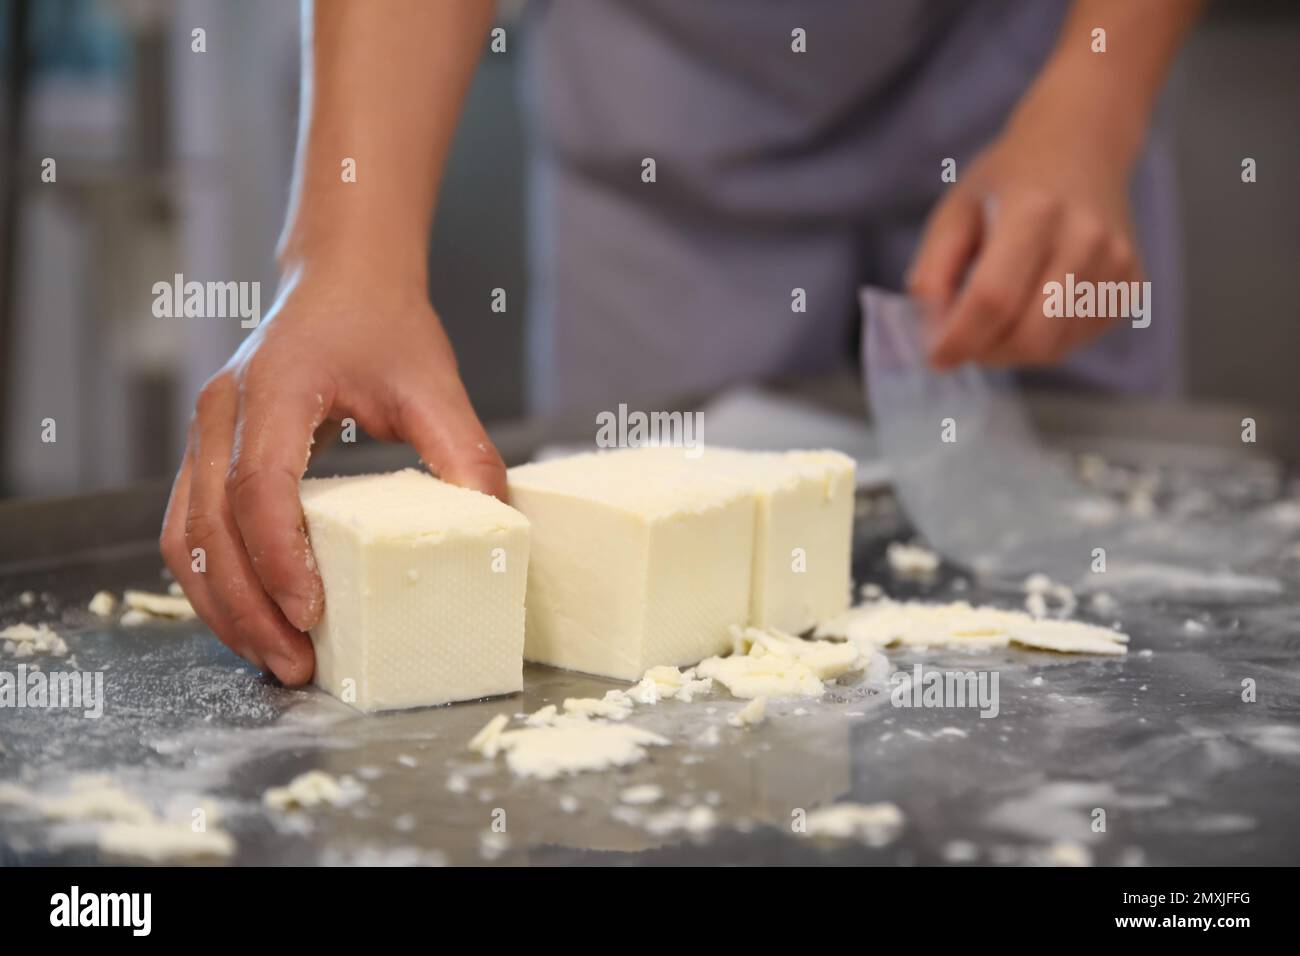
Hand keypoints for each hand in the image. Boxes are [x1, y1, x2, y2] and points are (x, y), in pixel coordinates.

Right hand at [159, 264, 505, 683]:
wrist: (342, 281)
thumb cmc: (385, 325)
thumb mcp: (436, 384)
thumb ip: (465, 453)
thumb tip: (496, 529)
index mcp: (275, 388)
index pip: (258, 487)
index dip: (280, 558)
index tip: (312, 612)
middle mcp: (222, 412)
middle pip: (209, 529)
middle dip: (248, 608)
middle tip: (295, 665)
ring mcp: (203, 432)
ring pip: (186, 539)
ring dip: (223, 608)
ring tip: (274, 657)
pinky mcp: (206, 453)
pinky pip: (189, 530)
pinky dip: (214, 583)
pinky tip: (254, 619)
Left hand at [907, 95, 1142, 369]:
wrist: (1081, 145)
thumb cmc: (1009, 180)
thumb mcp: (954, 211)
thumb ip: (933, 271)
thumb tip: (933, 334)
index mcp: (1034, 212)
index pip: (994, 300)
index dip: (960, 339)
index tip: (937, 356)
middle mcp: (1085, 238)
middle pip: (1030, 335)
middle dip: (987, 353)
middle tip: (964, 343)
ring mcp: (1116, 262)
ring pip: (1056, 347)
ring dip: (1013, 352)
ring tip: (994, 323)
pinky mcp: (1131, 282)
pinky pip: (1080, 338)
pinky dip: (1046, 340)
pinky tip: (1032, 308)